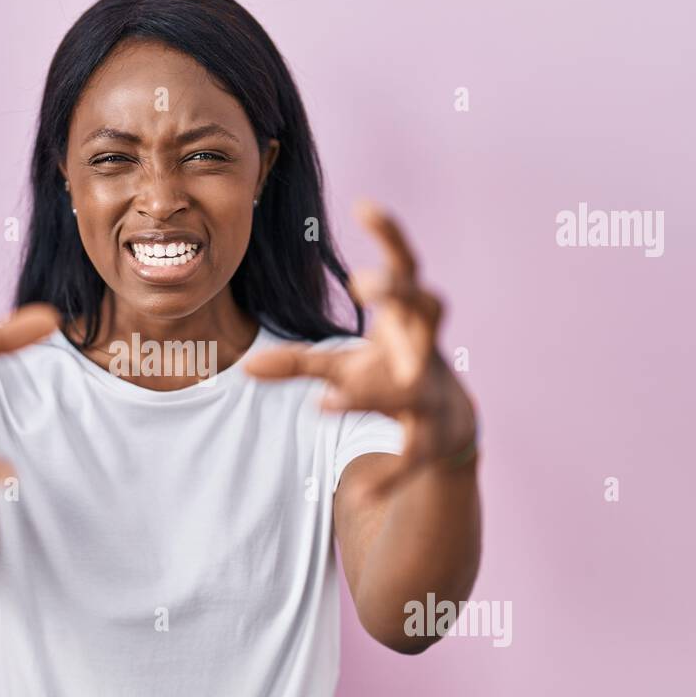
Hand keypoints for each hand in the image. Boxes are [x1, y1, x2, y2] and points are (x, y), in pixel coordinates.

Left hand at [243, 199, 476, 494]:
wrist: (450, 427)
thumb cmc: (391, 375)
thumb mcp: (343, 365)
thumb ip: (296, 363)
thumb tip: (244, 367)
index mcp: (407, 319)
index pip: (407, 265)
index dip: (391, 235)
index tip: (363, 204)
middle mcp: (427, 347)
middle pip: (427, 309)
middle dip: (399, 296)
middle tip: (365, 284)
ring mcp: (434, 391)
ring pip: (416, 382)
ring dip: (381, 385)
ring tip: (331, 399)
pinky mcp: (434, 437)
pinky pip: (413, 453)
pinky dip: (390, 472)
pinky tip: (363, 492)